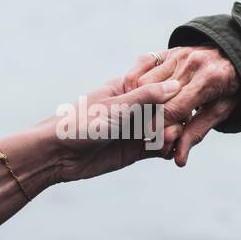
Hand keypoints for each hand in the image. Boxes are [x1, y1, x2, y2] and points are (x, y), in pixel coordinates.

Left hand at [31, 74, 185, 184]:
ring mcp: (136, 128)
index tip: (182, 103)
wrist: (58, 154)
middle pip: (167, 109)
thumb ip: (147, 97)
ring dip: (172, 135)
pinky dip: (167, 149)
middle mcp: (135, 107)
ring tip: (168, 143)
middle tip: (171, 131)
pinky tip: (168, 153)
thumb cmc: (81, 123)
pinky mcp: (135, 149)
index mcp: (128, 88)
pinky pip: (158, 147)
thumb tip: (176, 84)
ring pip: (165, 129)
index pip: (160, 86)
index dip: (174, 94)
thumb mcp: (117, 107)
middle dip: (174, 119)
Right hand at [124, 46, 240, 165]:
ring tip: (144, 115)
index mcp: (208, 80)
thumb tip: (178, 160)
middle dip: (147, 118)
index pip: (175, 109)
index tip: (150, 142)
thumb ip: (196, 133)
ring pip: (145, 80)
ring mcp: (179, 53)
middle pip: (155, 96)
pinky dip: (136, 80)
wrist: (236, 58)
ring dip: (139, 99)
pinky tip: (140, 94)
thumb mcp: (219, 113)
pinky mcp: (169, 49)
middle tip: (144, 133)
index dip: (159, 128)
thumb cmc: (229, 90)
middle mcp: (191, 63)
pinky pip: (143, 63)